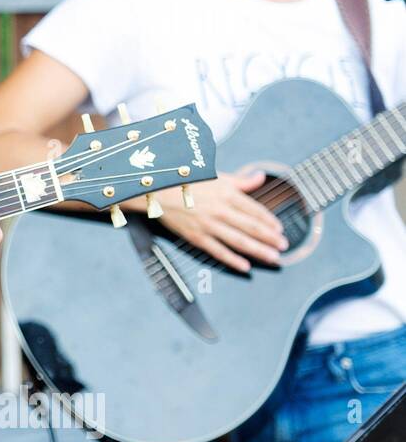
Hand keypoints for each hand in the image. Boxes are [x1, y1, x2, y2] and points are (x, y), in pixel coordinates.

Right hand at [155, 169, 287, 273]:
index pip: (255, 210)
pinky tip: (245, 266)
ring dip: (259, 250)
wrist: (157, 190)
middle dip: (270, 238)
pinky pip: (218, 250)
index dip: (270, 221)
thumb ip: (240, 180)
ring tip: (273, 257)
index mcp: (227, 193)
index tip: (280, 229)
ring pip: (239, 240)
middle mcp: (220, 210)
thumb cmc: (186, 181)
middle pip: (251, 227)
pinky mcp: (196, 236)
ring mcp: (208, 224)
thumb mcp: (215, 176)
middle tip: (284, 246)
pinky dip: (232, 259)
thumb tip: (260, 177)